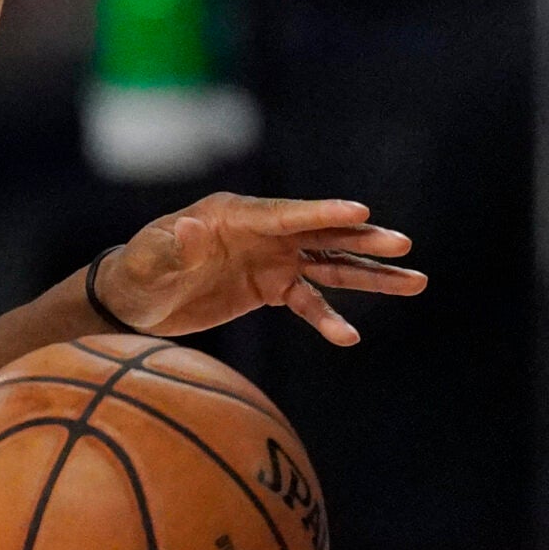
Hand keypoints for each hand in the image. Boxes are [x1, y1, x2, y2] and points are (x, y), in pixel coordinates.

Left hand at [91, 193, 425, 346]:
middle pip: (322, 235)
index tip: (362, 211)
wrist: (132, 300)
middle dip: (363, 240)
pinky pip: (308, 303)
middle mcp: (262, 232)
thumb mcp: (149, 259)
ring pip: (329, 267)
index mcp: (235, 215)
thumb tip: (190, 230)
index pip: (288, 214)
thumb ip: (172, 246)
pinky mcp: (270, 288)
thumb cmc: (137, 270)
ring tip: (416, 282)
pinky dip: (327, 320)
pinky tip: (350, 337)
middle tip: (404, 244)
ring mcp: (271, 260)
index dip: (324, 214)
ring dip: (369, 276)